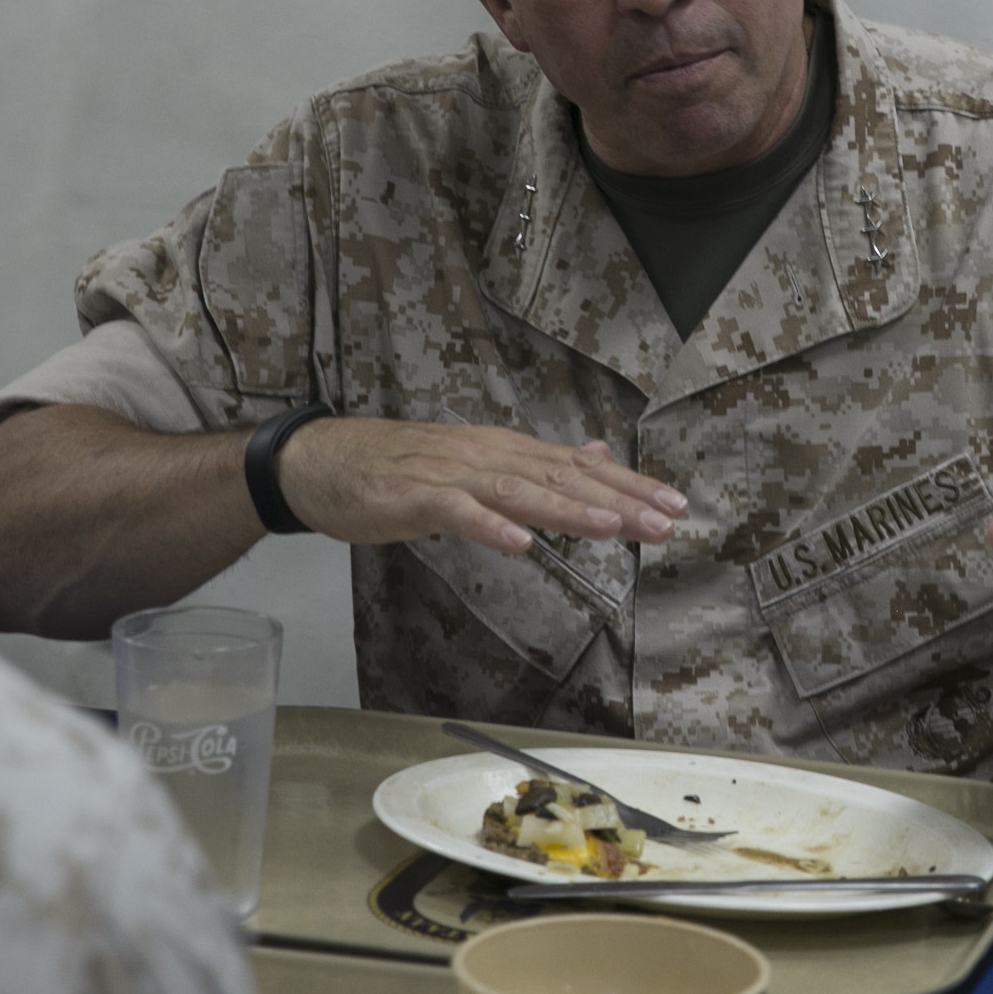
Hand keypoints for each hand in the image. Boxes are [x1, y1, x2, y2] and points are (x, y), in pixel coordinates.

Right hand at [276, 417, 683, 556]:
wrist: (319, 461)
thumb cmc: (397, 467)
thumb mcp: (475, 460)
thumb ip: (536, 463)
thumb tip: (595, 456)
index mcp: (503, 450)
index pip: (577, 468)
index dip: (628, 485)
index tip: (673, 505)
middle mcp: (485, 455)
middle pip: (559, 477)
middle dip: (616, 498)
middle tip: (663, 520)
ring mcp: (448, 474)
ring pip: (517, 490)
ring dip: (567, 510)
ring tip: (610, 526)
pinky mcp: (412, 496)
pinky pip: (456, 512)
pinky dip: (489, 526)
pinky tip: (520, 543)